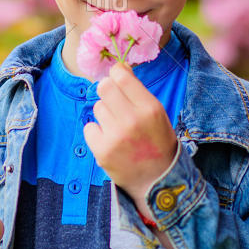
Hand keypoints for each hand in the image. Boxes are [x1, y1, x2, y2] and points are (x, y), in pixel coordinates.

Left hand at [84, 59, 178, 208]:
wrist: (158, 180)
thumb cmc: (157, 142)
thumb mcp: (157, 113)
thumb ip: (138, 92)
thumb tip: (118, 67)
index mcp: (150, 108)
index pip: (121, 76)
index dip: (117, 74)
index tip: (117, 79)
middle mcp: (132, 120)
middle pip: (104, 87)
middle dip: (108, 92)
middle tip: (115, 104)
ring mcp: (116, 136)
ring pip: (97, 107)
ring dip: (105, 115)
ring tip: (118, 129)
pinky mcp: (102, 151)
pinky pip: (89, 127)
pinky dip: (97, 133)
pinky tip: (110, 141)